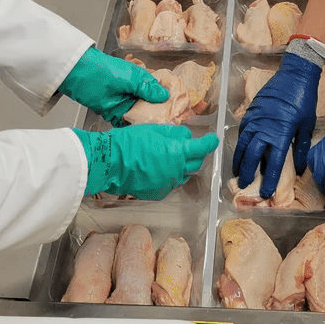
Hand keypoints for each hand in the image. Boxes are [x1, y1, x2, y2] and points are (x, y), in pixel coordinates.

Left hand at [59, 47, 168, 125]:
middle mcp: (135, 93)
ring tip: (156, 136)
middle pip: (150, 107)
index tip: (178, 113)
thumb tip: (165, 96)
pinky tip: (139, 137)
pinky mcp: (114, 114)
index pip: (158, 92)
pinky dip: (131, 129)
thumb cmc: (106, 71)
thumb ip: (146, 88)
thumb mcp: (129, 77)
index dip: (168, 102)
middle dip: (158, 117)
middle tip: (168, 129)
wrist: (80, 75)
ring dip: (145, 124)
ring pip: (139, 117)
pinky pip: (125, 123)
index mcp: (141, 81)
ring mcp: (125, 104)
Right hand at [73, 125, 218, 199]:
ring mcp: (168, 184)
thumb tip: (185, 136)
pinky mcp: (158, 193)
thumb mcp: (155, 129)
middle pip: (196, 163)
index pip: (202, 148)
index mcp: (178, 152)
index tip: (213, 139)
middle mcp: (177, 171)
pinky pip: (171, 184)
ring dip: (183, 166)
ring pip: (184, 175)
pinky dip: (170, 176)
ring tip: (172, 157)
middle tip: (190, 146)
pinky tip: (160, 169)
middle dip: (196, 154)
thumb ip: (175, 133)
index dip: (209, 142)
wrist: (112, 163)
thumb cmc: (131, 142)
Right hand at [233, 52, 319, 198]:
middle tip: (245, 185)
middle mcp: (265, 127)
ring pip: (243, 143)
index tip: (267, 192)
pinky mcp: (251, 110)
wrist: (295, 74)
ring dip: (239, 159)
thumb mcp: (307, 125)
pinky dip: (240, 142)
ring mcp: (256, 117)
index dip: (270, 179)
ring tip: (237, 172)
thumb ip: (302, 148)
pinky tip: (240, 150)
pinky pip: (242, 130)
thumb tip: (299, 169)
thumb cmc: (304, 99)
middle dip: (247, 171)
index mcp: (282, 133)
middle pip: (253, 154)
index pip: (274, 162)